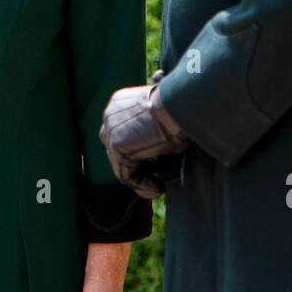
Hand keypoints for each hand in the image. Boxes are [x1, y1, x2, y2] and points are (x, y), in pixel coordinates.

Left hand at [99, 77, 189, 197]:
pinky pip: (126, 175)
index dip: (137, 150)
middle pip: (116, 148)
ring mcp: (111, 132)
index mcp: (120, 103)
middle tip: (157, 176)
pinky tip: (159, 188)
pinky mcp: (117, 148)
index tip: (157, 162)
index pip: (121, 131)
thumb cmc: (181, 107)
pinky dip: (143, 184)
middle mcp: (110, 115)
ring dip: (141, 178)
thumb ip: (154, 132)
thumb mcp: (164, 117)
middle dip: (136, 165)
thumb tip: (162, 154)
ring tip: (160, 187)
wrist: (179, 104)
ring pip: (121, 164)